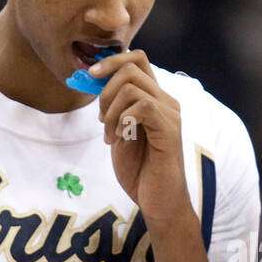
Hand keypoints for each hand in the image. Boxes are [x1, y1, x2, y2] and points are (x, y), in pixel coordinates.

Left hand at [92, 49, 189, 225]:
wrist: (158, 202)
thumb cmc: (140, 171)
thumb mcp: (118, 132)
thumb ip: (112, 107)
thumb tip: (93, 80)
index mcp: (156, 99)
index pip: (137, 59)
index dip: (111, 60)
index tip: (90, 76)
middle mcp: (167, 101)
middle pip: (132, 66)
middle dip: (105, 90)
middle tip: (100, 120)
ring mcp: (170, 115)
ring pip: (132, 86)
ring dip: (110, 110)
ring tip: (110, 136)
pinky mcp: (169, 130)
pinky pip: (142, 106)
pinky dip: (122, 120)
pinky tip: (119, 139)